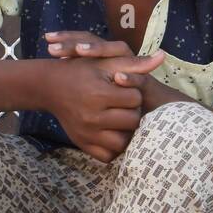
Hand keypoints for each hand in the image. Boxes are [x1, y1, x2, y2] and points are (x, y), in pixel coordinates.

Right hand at [44, 43, 164, 162]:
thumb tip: (163, 56)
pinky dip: (113, 147)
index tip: (123, 89)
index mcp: (99, 95)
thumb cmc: (81, 71)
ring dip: (125, 132)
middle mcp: (92, 117)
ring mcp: (86, 133)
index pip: (135, 100)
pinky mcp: (82, 144)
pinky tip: (111, 132)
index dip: (133, 93)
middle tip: (122, 104)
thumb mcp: (106, 62)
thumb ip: (135, 63)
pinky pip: (108, 155)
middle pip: (132, 121)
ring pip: (123, 142)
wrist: (50, 86)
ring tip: (118, 119)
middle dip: (132, 112)